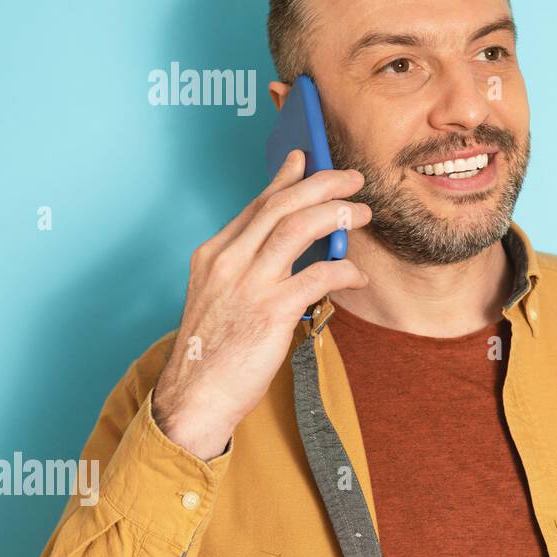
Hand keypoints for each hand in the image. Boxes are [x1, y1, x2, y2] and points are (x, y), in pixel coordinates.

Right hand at [151, 150, 371, 460]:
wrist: (194, 397)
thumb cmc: (214, 351)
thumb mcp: (221, 296)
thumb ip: (250, 265)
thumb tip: (292, 242)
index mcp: (214, 254)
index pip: (256, 205)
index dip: (286, 179)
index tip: (307, 159)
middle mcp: (228, 262)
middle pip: (281, 206)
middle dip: (322, 185)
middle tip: (352, 180)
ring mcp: (248, 285)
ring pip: (297, 228)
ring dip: (335, 214)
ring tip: (361, 214)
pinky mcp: (270, 312)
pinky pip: (318, 277)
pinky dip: (344, 270)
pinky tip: (357, 274)